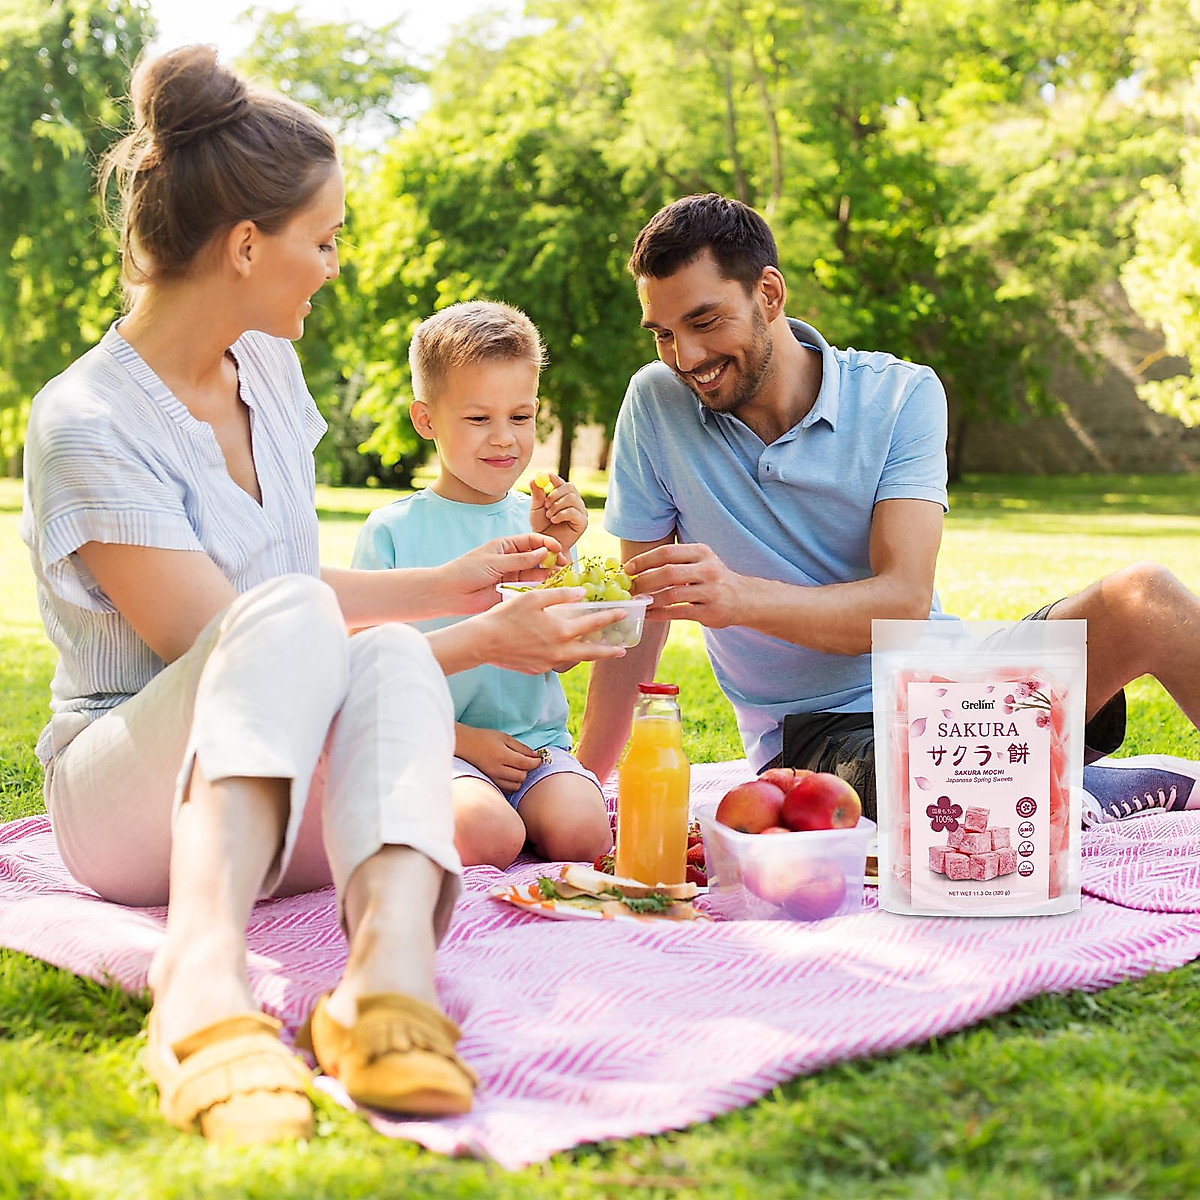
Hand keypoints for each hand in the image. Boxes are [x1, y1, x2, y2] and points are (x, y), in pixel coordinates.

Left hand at [440, 532, 563, 613]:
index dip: (547, 543)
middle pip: (538, 557)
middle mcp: (512, 560)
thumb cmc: (467, 570)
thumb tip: (544, 552)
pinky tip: (551, 588)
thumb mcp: (495, 561)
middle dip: (552, 560)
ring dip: (550, 574)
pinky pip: (530, 588)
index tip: (558, 548)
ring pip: (536, 573)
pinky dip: (541, 588)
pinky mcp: (512, 591)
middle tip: (566, 565)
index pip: (532, 541)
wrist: (450, 593)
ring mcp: (513, 576)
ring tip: (562, 576)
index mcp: (506, 546)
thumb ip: (521, 559)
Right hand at [457, 725, 541, 793]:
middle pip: (522, 776)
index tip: (540, 758)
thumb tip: (536, 756)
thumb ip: (521, 747)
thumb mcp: (504, 737)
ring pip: (516, 785)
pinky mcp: (490, 782)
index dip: (536, 762)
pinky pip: (507, 789)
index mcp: (501, 755)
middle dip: (528, 769)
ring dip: (520, 777)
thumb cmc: (484, 738)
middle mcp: (497, 769)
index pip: (525, 763)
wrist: (464, 745)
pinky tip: (510, 774)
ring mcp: (492, 777)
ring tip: (517, 768)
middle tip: (527, 761)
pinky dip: (512, 783)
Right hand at [480, 586, 630, 671]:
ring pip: (574, 659)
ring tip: (596, 651)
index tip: (623, 613)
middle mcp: (559, 651)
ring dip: (587, 655)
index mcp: (561, 630)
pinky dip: (563, 656)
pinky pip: (555, 662)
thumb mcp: (534, 598)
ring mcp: (548, 663)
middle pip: (592, 652)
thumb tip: (582, 594)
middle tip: (622, 649)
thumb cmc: (506, 616)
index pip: (593, 623)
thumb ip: (561, 595)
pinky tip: (562, 650)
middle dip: (609, 651)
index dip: (610, 617)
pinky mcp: (537, 670)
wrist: (483, 642)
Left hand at [530, 473, 586, 556]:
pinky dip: (561, 515)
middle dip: (555, 494)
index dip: (555, 478)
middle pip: (570, 487)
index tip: (547, 476)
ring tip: (549, 516)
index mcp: (564, 496)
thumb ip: (537, 495)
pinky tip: (555, 520)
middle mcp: (575, 501)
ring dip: (557, 506)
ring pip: (571, 498)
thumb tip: (533, 479)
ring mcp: (581, 511)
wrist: (546, 545)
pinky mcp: (583, 522)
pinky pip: (573, 511)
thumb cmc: (542, 527)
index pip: (562, 482)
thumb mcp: (536, 509)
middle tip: (545, 503)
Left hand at [624, 541, 745, 627]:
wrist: (744, 598)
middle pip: (668, 573)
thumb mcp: (700, 561)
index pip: (667, 552)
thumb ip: (674, 562)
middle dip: (644, 581)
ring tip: (636, 603)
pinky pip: (678, 613)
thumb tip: (635, 568)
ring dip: (650, 600)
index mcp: (701, 552)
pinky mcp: (710, 612)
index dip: (644, 560)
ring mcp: (710, 591)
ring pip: (672, 595)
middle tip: (629, 589)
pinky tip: (648, 614)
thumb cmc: (712, 578)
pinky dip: (659, 614)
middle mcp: (708, 569)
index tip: (627, 569)